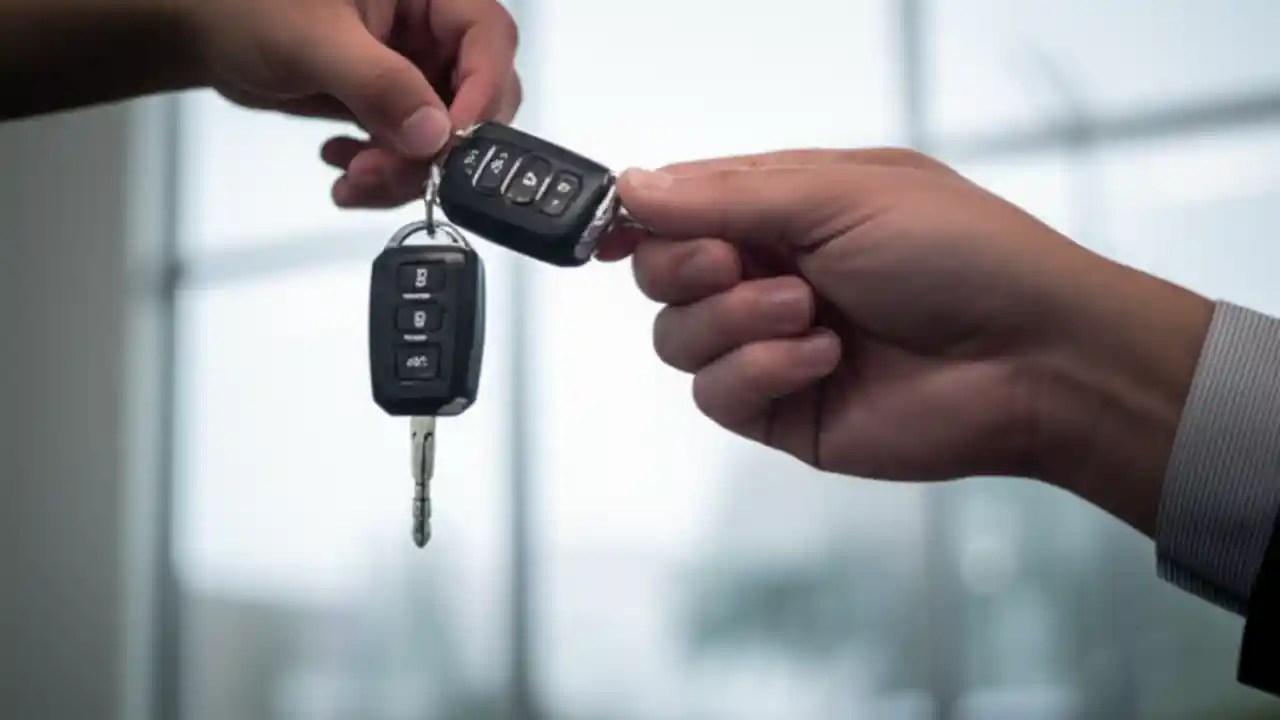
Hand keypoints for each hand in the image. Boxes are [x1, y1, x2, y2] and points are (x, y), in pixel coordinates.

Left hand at [184, 0, 520, 207]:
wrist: (200, 28)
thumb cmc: (243, 4)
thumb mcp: (313, 41)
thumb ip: (379, 85)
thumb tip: (435, 134)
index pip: (487, 37)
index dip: (482, 92)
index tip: (452, 142)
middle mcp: (426, 26)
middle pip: (475, 95)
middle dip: (436, 146)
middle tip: (390, 173)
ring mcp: (411, 67)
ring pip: (444, 133)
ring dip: (405, 170)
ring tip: (355, 179)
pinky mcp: (390, 102)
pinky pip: (411, 148)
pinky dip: (384, 170)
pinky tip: (344, 166)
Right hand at [603, 149, 1213, 535]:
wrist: (1033, 360)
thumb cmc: (960, 255)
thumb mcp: (839, 196)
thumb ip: (727, 195)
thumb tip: (630, 186)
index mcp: (785, 209)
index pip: (681, 207)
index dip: (639, 216)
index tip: (612, 229)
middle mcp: (769, 274)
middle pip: (662, 274)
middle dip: (685, 267)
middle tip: (736, 263)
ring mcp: (771, 345)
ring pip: (676, 338)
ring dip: (734, 322)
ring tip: (810, 314)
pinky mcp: (781, 409)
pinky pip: (715, 395)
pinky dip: (761, 372)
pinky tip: (824, 359)